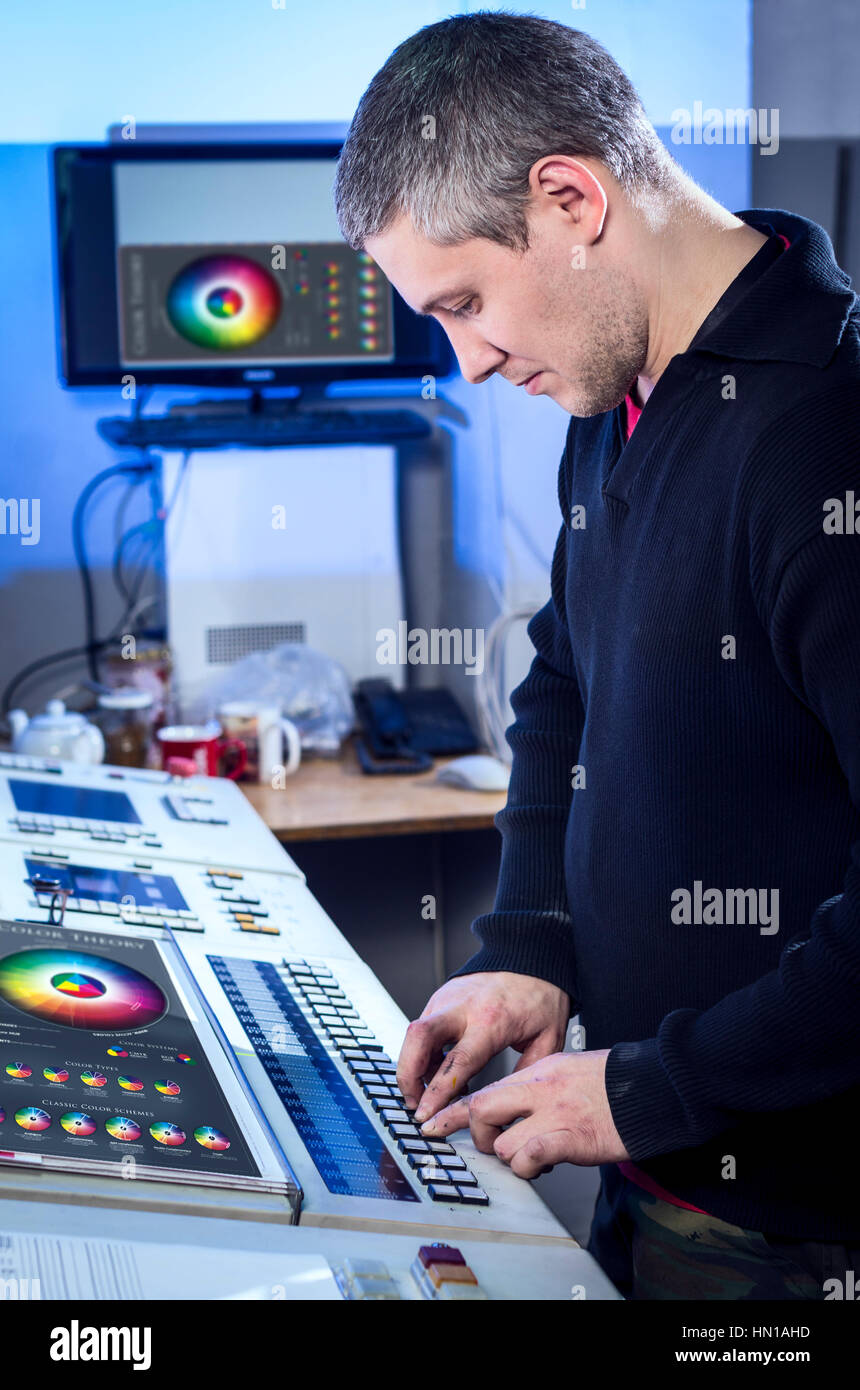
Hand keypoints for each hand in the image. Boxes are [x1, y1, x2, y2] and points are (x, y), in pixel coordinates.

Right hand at [396, 972, 569, 1123]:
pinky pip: (422, 1029)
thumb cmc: (540, 994)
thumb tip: (507, 1103)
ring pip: (414, 1034)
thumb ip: (526, 1073)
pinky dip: (423, 1053)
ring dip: (413, 1066)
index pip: (457, 1061)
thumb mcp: (548, 1038)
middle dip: (407, 1075)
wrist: (528, 953)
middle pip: (418, 1038)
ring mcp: (447, 999)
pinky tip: (440, 1069)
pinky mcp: (440, 997)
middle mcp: (462, 1007)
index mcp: (492, 1020)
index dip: (437, 1092)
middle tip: (413, 1102)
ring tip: (430, 1091)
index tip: (426, 1114)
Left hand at [418, 1050, 629, 1174]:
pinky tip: (547, 1164)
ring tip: (535, 1158)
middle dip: (478, 1136)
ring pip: (503, 1144)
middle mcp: (539, 1088)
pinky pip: (529, 1156)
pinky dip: (531, 1167)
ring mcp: (553, 1113)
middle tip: (495, 1146)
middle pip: (480, 1109)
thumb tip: (519, 1110)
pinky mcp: (570, 1137)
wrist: (653, 1087)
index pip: (484, 1089)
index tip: (432, 1125)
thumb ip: (541, 1087)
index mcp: (539, 1071)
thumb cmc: (616, 1085)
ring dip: (512, 1159)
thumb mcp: (569, 1070)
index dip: (453, 1112)